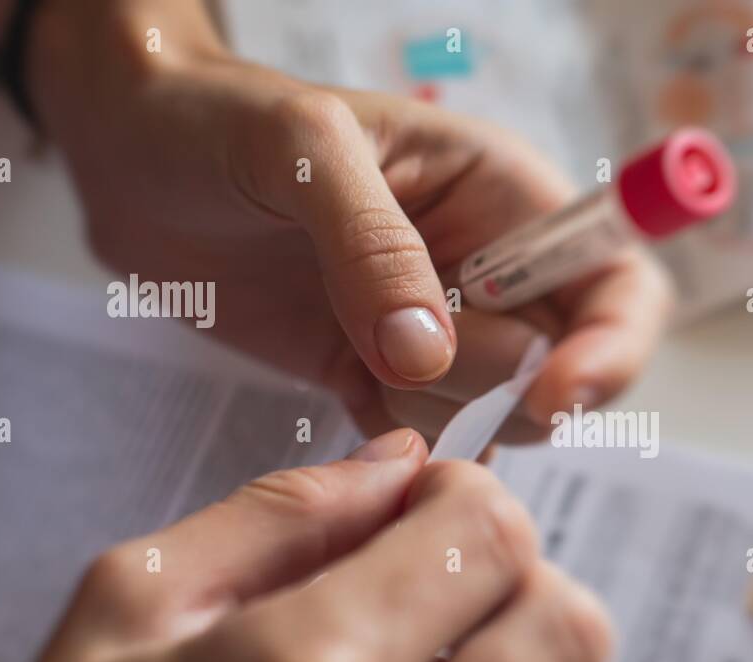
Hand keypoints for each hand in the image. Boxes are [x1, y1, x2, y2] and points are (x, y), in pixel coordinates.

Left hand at [28, 0, 672, 441]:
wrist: (134, 165)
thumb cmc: (219, 122)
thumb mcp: (301, 151)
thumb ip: (372, 244)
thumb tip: (429, 355)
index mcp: (507, 200)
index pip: (618, 286)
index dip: (612, 348)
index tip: (552, 394)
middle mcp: (494, 274)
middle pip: (561, 374)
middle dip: (488, 385)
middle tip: (390, 344)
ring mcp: (444, 334)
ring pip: (494, 421)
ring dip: (429, 413)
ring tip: (347, 347)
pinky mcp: (386, 379)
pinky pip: (428, 444)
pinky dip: (395, 449)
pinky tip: (342, 391)